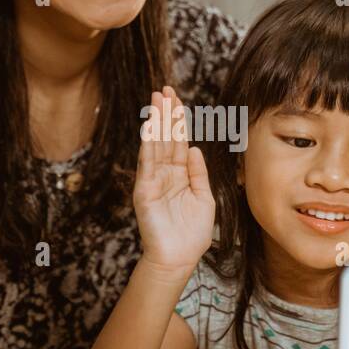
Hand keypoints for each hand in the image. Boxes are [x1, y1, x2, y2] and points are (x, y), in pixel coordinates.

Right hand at [133, 86, 214, 269]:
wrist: (178, 259)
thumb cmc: (191, 234)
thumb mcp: (203, 198)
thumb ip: (198, 173)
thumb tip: (195, 148)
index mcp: (180, 174)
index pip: (179, 141)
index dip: (178, 120)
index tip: (177, 99)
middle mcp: (165, 174)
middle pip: (166, 138)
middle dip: (166, 114)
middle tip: (165, 89)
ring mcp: (153, 181)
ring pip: (156, 145)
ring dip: (156, 122)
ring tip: (157, 100)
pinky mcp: (144, 191)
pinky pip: (147, 164)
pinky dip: (148, 146)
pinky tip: (150, 128)